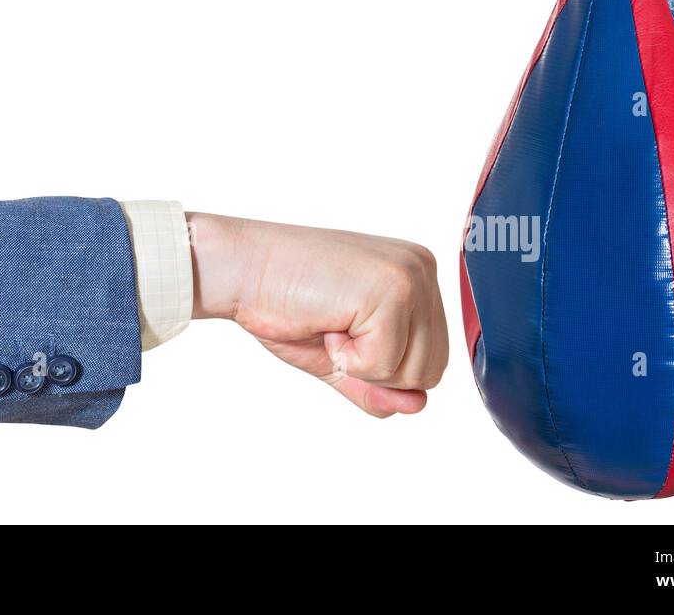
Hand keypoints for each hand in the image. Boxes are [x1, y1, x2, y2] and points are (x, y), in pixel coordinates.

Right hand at [188, 212, 448, 417]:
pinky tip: (326, 320)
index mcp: (415, 275)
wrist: (240, 267)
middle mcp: (421, 269)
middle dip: (377, 369)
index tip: (340, 326)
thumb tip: (418, 405)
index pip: (432, 358)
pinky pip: (386, 365)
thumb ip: (381, 383)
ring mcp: (410, 277)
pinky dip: (348, 359)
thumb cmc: (282, 300)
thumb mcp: (341, 355)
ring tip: (330, 320)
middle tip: (333, 326)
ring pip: (415, 373)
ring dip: (362, 364)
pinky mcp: (393, 290)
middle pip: (431, 369)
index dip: (381, 366)